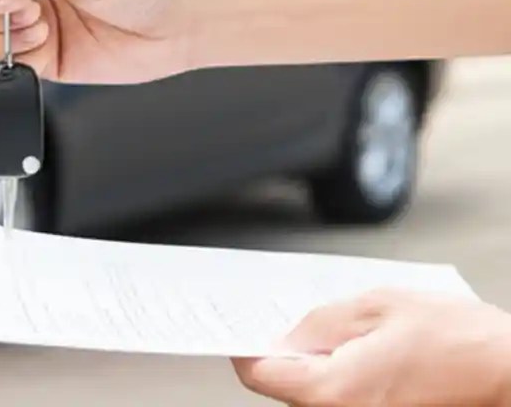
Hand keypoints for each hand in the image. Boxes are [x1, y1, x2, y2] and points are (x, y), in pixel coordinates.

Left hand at [233, 289, 510, 406]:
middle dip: (286, 353)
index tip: (241, 329)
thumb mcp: (379, 307)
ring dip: (317, 365)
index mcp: (333, 390)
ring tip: (338, 334)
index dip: (246, 347)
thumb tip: (287, 335)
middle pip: (287, 387)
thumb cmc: (462, 342)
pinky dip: (342, 375)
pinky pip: (343, 399)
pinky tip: (361, 353)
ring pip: (316, 393)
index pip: (260, 375)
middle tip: (288, 321)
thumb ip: (321, 322)